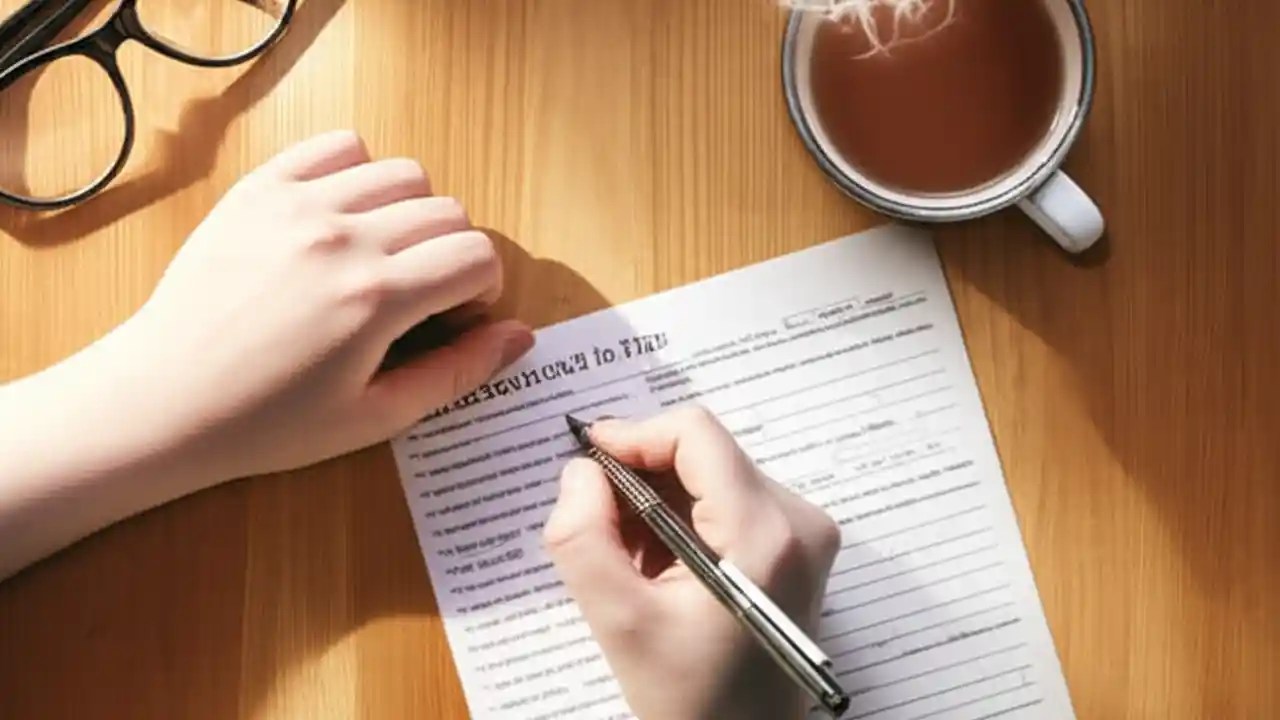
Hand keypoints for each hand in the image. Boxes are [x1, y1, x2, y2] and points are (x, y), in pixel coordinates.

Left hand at [121, 130, 533, 479]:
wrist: (163, 400)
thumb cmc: (270, 423)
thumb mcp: (375, 416)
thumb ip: (457, 372)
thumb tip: (521, 335)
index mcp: (377, 298)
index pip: (477, 255)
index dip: (481, 290)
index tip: (452, 318)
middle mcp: (343, 238)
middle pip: (449, 212)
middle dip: (452, 254)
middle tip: (418, 296)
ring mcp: (299, 205)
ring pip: (404, 173)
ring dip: (412, 213)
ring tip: (381, 254)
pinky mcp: (261, 189)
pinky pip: (339, 147)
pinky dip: (359, 173)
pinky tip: (343, 219)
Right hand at [543, 407, 840, 719]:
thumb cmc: (691, 700)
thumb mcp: (619, 624)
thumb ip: (583, 538)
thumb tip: (580, 471)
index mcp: (765, 534)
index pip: (696, 434)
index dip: (634, 435)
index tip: (587, 461)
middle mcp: (799, 521)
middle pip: (705, 453)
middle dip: (642, 476)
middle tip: (600, 524)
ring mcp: (805, 533)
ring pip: (713, 474)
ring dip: (660, 500)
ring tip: (630, 558)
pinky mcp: (798, 547)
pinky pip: (730, 501)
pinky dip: (685, 518)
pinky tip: (660, 566)